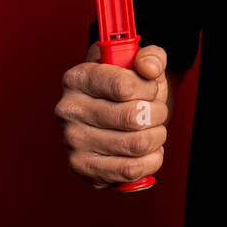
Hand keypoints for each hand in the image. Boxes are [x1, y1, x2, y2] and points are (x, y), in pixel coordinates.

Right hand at [55, 42, 170, 188]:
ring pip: (136, 144)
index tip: (150, 87)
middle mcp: (69, 110)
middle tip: (155, 110)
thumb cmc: (129, 87)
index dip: (148, 88)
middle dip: (157, 113)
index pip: (124, 87)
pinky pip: (131, 170)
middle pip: (133, 118)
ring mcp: (73, 141)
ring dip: (156, 136)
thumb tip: (149, 68)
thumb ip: (151, 56)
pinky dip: (151, 160)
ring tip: (151, 129)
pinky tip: (147, 150)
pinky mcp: (84, 168)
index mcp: (78, 78)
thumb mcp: (141, 63)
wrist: (117, 114)